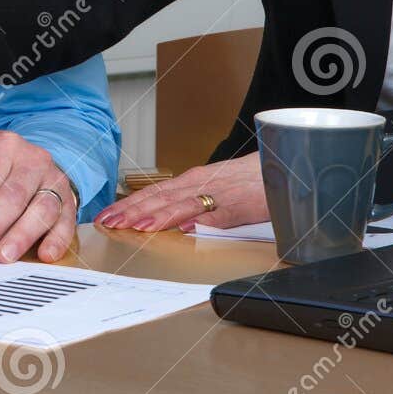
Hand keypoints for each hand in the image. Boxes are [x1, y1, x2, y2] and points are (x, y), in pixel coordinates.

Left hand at [0, 130, 77, 263]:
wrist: (30, 164)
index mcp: (2, 147)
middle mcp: (32, 159)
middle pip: (11, 196)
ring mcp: (55, 179)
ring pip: (41, 208)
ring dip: (21, 236)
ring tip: (3, 258)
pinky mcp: (70, 200)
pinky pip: (67, 220)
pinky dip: (57, 239)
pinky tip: (44, 255)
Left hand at [94, 153, 266, 231]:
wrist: (285, 165)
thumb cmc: (249, 181)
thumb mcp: (214, 187)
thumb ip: (190, 202)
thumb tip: (168, 220)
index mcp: (193, 181)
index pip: (154, 193)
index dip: (129, 204)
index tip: (107, 215)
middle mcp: (201, 184)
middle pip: (161, 197)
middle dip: (133, 211)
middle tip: (109, 223)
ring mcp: (220, 194)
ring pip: (184, 204)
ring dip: (160, 216)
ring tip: (139, 226)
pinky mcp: (242, 205)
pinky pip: (220, 214)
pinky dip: (202, 220)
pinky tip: (187, 228)